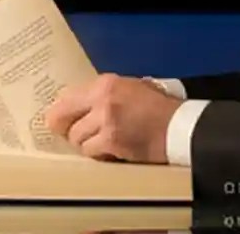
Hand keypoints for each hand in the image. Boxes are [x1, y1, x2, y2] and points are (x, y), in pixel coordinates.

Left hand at [44, 73, 182, 163]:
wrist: (180, 126)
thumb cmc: (158, 108)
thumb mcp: (131, 89)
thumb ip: (104, 95)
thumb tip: (79, 106)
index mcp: (105, 84)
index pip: (65, 97)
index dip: (60, 113)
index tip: (61, 122)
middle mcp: (101, 98)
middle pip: (61, 117)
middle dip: (66, 131)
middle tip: (73, 137)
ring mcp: (105, 120)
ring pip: (76, 139)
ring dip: (86, 145)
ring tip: (101, 145)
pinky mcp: (112, 141)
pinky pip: (91, 152)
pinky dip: (99, 156)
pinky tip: (111, 153)